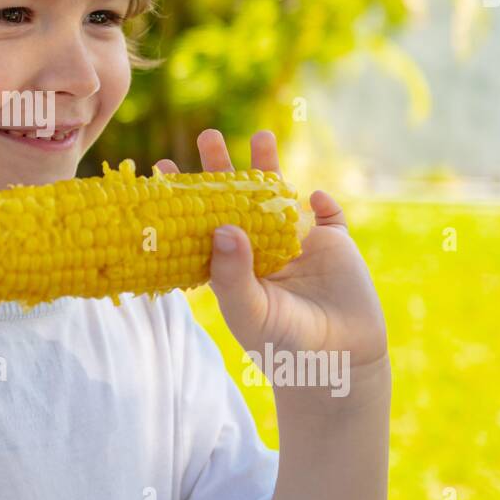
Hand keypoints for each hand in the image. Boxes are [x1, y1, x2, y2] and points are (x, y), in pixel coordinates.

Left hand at [155, 129, 386, 372]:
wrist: (337, 363)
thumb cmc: (281, 343)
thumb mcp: (249, 311)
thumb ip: (232, 274)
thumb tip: (221, 227)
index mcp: (232, 261)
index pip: (201, 221)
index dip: (184, 196)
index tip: (162, 168)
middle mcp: (260, 245)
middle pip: (236, 197)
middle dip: (222, 167)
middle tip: (207, 136)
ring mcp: (297, 241)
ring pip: (280, 194)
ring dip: (271, 166)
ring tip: (260, 135)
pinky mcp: (334, 243)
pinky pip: (328, 214)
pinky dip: (322, 203)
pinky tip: (313, 197)